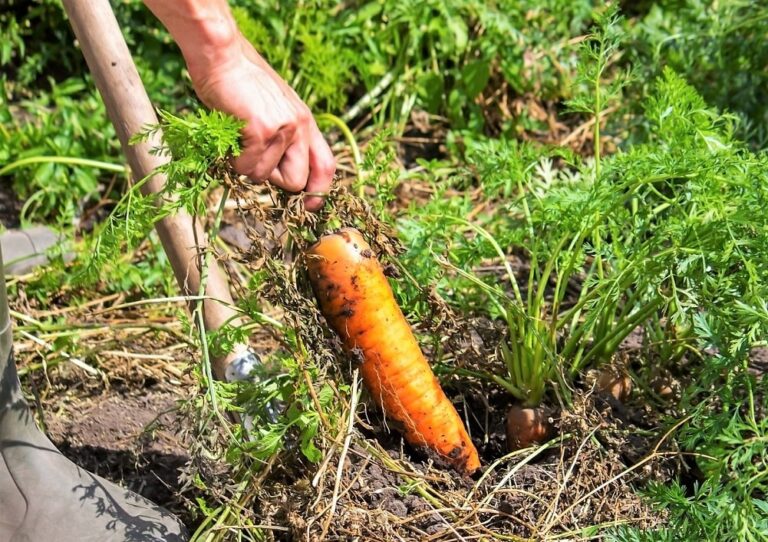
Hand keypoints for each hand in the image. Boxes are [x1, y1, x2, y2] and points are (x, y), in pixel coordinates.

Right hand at [189, 37, 334, 209]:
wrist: (221, 55)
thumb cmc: (239, 81)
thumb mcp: (273, 107)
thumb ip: (283, 135)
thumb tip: (278, 171)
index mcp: (305, 121)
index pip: (326, 165)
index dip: (319, 191)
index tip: (309, 207)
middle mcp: (300, 126)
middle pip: (297, 181)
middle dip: (273, 178)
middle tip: (253, 156)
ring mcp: (283, 129)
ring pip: (265, 177)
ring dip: (246, 165)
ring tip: (237, 137)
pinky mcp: (262, 131)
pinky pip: (247, 167)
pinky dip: (233, 160)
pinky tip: (230, 136)